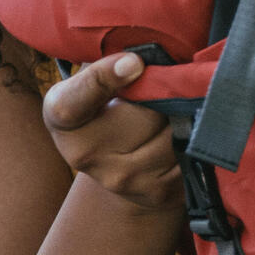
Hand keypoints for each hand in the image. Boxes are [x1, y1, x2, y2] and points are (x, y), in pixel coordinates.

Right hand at [42, 54, 184, 214]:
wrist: (115, 167)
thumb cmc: (105, 106)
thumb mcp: (92, 78)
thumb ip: (108, 62)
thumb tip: (140, 60)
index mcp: (62, 115)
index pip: (75, 100)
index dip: (105, 77)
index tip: (134, 62)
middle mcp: (84, 155)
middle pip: (147, 112)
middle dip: (164, 96)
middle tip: (162, 90)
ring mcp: (120, 179)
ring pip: (175, 134)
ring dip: (183, 119)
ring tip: (170, 114)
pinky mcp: (155, 193)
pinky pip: (190, 155)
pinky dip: (193, 141)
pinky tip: (180, 138)